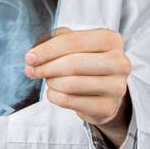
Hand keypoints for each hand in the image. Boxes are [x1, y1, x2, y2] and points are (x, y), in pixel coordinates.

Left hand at [25, 27, 132, 145]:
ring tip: (48, 80)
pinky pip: (70, 101)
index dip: (48, 49)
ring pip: (70, 84)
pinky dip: (55, 96)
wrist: (105, 92)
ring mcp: (117, 87)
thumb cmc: (87, 62)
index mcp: (112, 40)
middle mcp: (119, 62)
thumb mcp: (77, 44)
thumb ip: (57, 41)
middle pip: (73, 63)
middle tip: (31, 71)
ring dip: (51, 82)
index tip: (29, 57)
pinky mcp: (107, 107)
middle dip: (46, 67)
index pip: (74, 41)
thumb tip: (34, 55)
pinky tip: (55, 92)